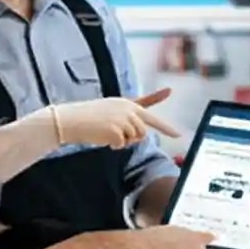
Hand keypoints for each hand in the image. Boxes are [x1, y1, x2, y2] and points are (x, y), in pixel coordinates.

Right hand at [54, 88, 180, 148]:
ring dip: (123, 141)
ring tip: (106, 133)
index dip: (164, 118)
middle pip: (143, 131)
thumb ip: (128, 118)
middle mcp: (128, 109)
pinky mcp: (117, 131)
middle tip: (115, 134)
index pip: (149, 105)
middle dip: (133, 137)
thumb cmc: (88, 117)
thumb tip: (141, 132)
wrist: (70, 119)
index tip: (179, 131)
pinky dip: (113, 146)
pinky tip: (102, 138)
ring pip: (135, 139)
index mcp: (126, 103)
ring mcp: (124, 119)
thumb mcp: (110, 111)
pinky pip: (123, 145)